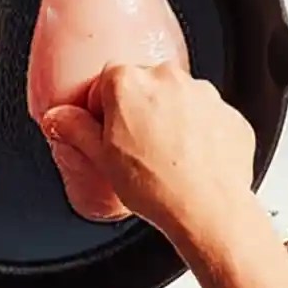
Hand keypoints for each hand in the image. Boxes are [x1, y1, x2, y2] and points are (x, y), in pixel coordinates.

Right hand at [41, 63, 255, 240]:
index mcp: (129, 83)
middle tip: (135, 147)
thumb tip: (58, 118)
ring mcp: (203, 94)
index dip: (104, 109)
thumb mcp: (101, 159)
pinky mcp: (229, 113)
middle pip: (144, 86)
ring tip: (166, 158)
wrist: (207, 208)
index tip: (107, 129)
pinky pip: (208, 117)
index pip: (106, 81)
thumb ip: (75, 130)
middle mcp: (168, 79)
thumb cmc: (156, 186)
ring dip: (170, 119)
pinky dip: (200, 133)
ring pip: (178, 100)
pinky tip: (191, 161)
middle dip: (138, 111)